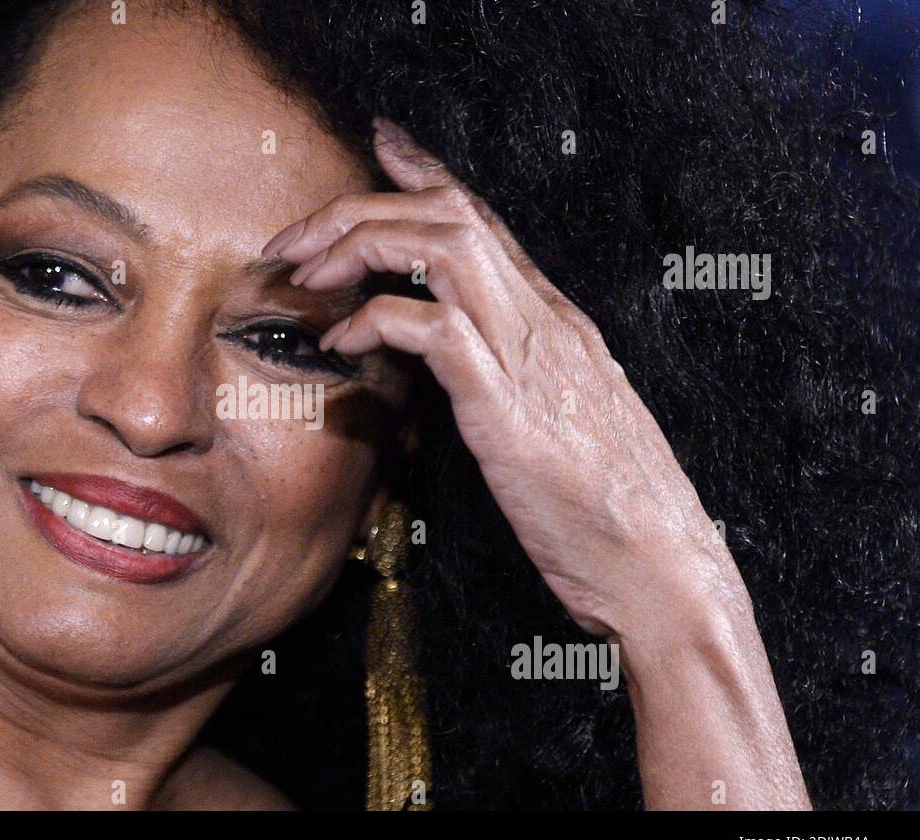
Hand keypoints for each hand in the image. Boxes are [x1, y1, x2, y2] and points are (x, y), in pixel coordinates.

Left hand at [264, 117, 739, 643]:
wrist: (663, 571)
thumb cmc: (610, 510)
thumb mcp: (561, 420)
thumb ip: (516, 375)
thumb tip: (466, 362)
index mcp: (557, 322)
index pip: (485, 221)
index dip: (427, 173)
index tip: (382, 145)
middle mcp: (545, 322)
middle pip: (451, 215)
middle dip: (363, 206)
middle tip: (298, 235)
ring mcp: (530, 360)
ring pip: (444, 247)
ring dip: (362, 244)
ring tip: (307, 272)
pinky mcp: (508, 411)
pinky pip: (436, 331)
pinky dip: (378, 320)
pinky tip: (343, 342)